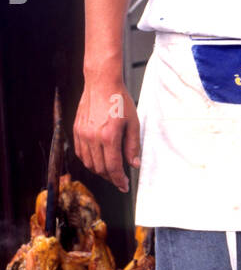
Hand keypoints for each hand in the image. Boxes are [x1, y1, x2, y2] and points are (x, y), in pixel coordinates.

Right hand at [73, 79, 139, 193]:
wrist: (101, 83)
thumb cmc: (119, 101)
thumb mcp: (133, 123)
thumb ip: (133, 146)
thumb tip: (134, 164)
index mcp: (109, 137)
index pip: (113, 168)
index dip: (119, 180)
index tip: (125, 186)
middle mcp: (93, 138)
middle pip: (100, 168)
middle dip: (111, 178)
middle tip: (120, 181)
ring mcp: (82, 134)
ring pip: (89, 163)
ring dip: (100, 171)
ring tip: (111, 172)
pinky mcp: (76, 130)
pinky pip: (81, 153)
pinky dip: (89, 161)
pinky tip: (98, 160)